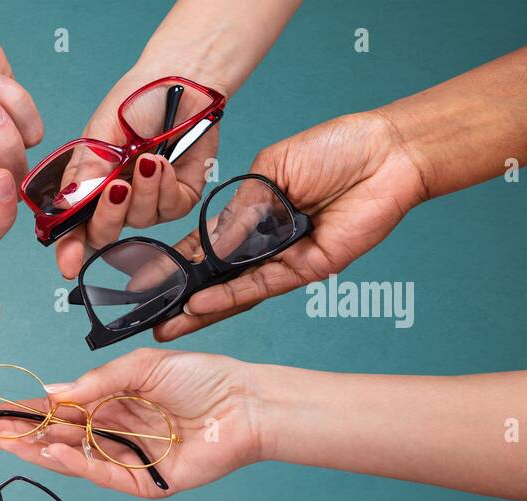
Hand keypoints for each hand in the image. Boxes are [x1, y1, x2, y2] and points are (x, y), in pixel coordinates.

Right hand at [0, 349, 261, 497]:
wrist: (246, 405)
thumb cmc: (203, 378)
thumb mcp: (142, 366)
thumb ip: (94, 383)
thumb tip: (50, 393)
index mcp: (111, 399)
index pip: (57, 408)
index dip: (24, 411)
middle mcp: (112, 430)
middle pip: (55, 435)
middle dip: (18, 434)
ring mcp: (124, 457)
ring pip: (70, 456)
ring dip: (35, 449)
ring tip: (3, 442)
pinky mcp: (141, 482)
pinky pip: (98, 473)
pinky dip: (69, 464)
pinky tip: (44, 452)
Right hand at [53, 71, 220, 278]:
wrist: (179, 80)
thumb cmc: (133, 102)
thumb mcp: (96, 139)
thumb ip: (80, 178)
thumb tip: (61, 212)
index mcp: (89, 186)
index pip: (74, 229)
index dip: (70, 250)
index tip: (68, 265)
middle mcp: (117, 199)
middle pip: (105, 235)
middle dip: (108, 217)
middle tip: (114, 189)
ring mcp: (149, 200)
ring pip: (140, 221)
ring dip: (142, 192)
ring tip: (146, 158)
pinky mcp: (180, 195)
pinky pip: (169, 209)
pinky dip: (163, 187)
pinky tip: (162, 162)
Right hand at [154, 109, 427, 340]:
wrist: (387, 152)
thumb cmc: (335, 149)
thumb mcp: (268, 173)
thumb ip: (236, 214)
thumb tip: (206, 246)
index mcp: (250, 216)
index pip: (201, 249)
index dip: (171, 266)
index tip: (139, 282)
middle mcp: (264, 245)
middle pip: (213, 280)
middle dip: (177, 300)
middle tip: (144, 318)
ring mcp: (284, 260)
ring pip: (232, 293)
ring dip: (197, 310)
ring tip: (165, 324)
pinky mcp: (307, 270)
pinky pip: (260, 288)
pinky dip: (228, 297)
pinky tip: (199, 305)